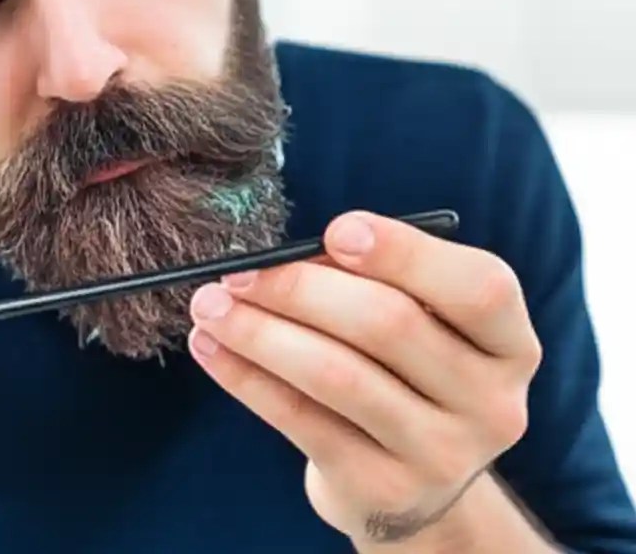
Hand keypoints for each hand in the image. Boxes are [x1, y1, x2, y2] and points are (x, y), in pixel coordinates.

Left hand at [187, 211, 541, 546]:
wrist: (409, 487)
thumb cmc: (402, 375)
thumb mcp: (418, 328)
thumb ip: (374, 285)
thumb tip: (280, 260)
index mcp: (510, 344)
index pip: (479, 287)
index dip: (406, 253)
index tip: (334, 231)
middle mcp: (492, 402)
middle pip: (390, 326)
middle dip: (300, 289)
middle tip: (235, 274)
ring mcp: (442, 454)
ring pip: (338, 375)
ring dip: (260, 332)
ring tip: (208, 308)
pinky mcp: (383, 488)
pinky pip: (300, 419)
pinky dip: (246, 377)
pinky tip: (211, 349)